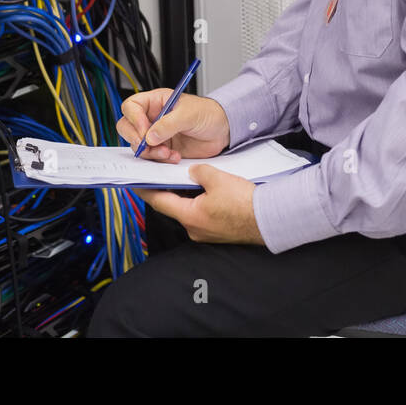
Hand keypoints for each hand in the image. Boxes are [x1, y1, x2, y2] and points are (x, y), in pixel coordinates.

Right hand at [117, 89, 230, 163]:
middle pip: (127, 127)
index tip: (145, 131)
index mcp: (156, 102)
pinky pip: (151, 157)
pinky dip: (159, 160)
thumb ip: (169, 124)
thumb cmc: (209, 113)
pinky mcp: (162, 149)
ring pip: (138, 145)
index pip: (131, 106)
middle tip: (150, 146)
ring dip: (150, 152)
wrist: (223, 131)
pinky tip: (173, 157)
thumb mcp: (189, 114)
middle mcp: (152, 118)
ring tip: (168, 153)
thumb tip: (150, 136)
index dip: (134, 119)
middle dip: (137, 139)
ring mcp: (156, 135)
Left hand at [134, 165, 264, 244]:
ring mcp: (206, 233)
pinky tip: (208, 192)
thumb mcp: (218, 179)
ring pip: (190, 211)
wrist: (268, 220)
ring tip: (188, 179)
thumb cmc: (244, 203)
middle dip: (169, 190)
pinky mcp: (217, 233)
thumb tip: (193, 171)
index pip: (159, 202)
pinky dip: (200, 203)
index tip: (136, 182)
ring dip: (187, 197)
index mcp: (190, 216)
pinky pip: (202, 215)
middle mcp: (194, 229)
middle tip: (163, 174)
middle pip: (174, 207)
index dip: (146, 190)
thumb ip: (200, 172)